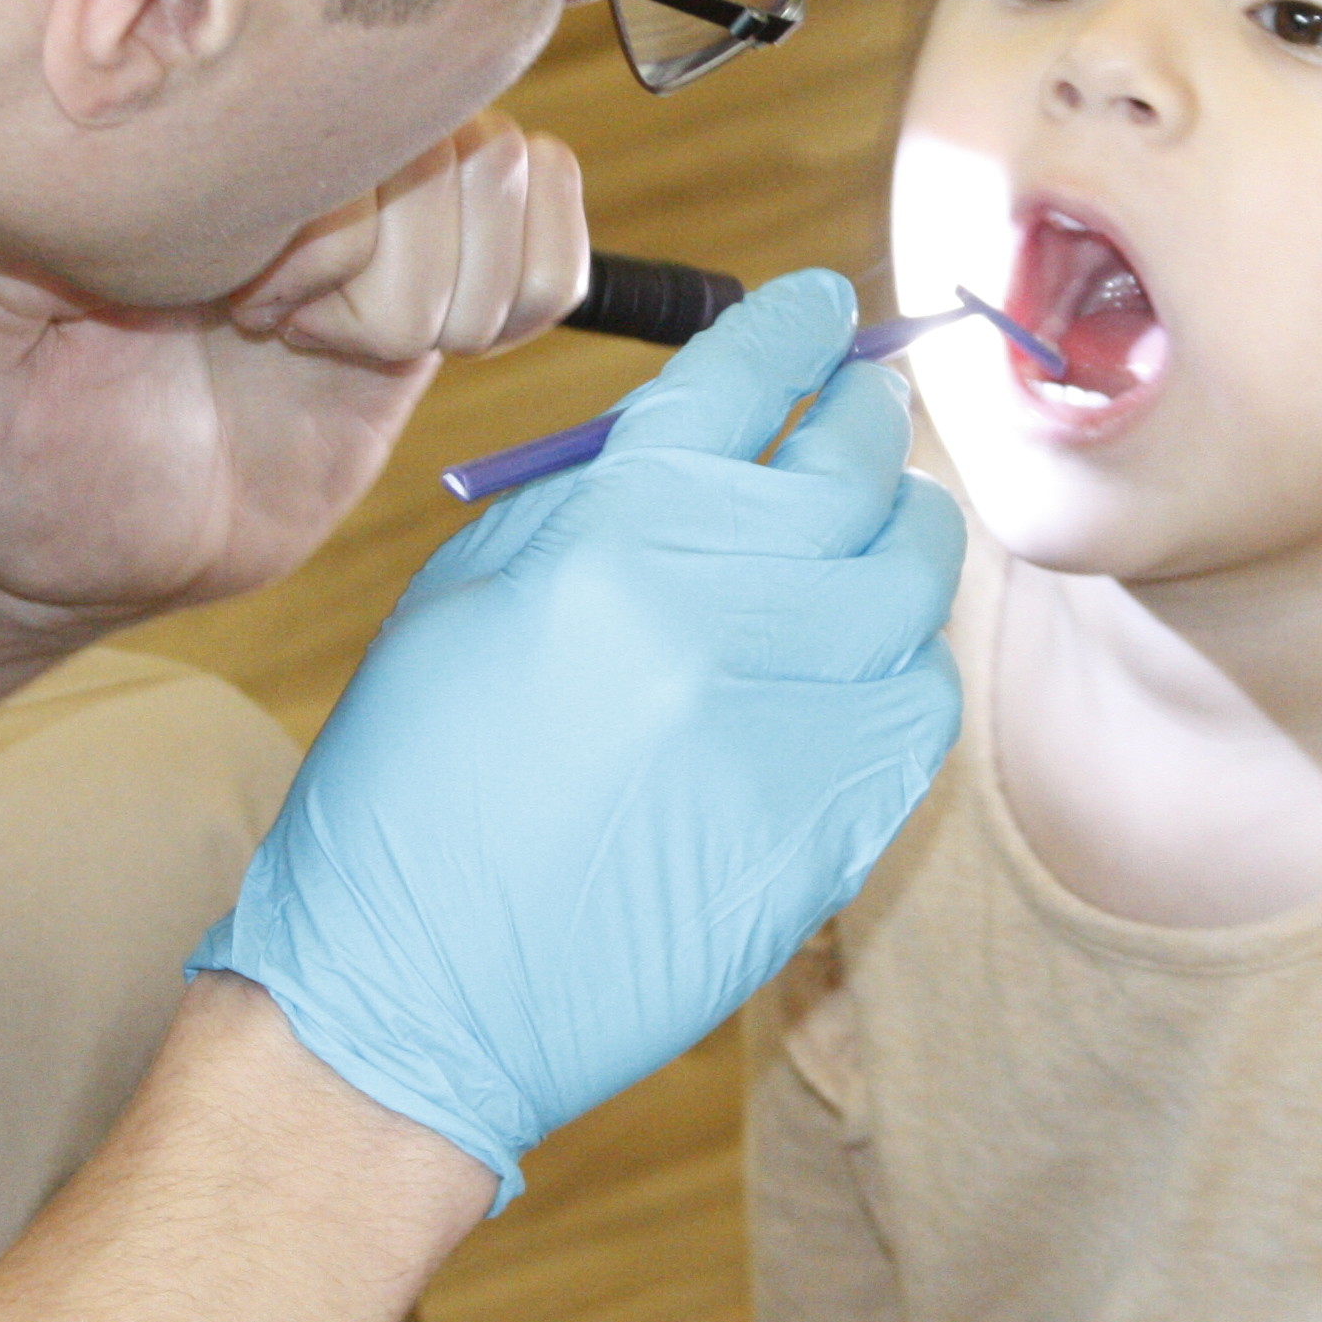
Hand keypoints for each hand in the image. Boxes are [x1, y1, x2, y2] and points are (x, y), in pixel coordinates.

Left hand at [0, 113, 587, 621]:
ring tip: (323, 342)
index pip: (328, 84)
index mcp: (188, 138)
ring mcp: (376, 214)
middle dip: (375, 244)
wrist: (99, 551)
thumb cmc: (21, 455)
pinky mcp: (431, 289)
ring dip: (432, 283)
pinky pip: (548, 241)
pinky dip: (512, 296)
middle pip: (440, 117)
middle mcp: (294, 151)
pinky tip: (400, 351)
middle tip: (270, 325)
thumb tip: (97, 167)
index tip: (238, 303)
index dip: (315, 208)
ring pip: (506, 171)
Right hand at [188, 270, 966, 1203]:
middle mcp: (707, 625)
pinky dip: (908, 661)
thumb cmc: (403, 798)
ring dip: (902, 536)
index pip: (737, 387)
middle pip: (846, 473)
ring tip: (880, 526)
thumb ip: (588, 500)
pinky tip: (873, 652)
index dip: (788, 333)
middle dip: (860, 420)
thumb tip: (707, 435)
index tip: (816, 312)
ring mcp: (782, 736)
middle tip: (857, 410)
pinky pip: (918, 709)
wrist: (407, 1009)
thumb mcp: (456, 604)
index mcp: (601, 547)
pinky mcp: (827, 835)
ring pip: (907, 587)